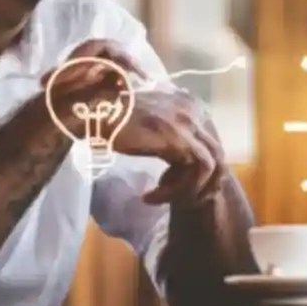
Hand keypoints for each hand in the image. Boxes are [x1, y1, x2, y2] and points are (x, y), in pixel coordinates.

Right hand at [41, 40, 225, 205]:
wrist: (89, 110)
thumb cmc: (108, 117)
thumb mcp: (146, 124)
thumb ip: (166, 134)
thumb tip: (178, 161)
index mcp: (188, 104)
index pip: (210, 143)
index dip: (198, 172)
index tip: (172, 185)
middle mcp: (193, 110)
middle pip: (217, 156)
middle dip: (201, 185)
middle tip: (177, 201)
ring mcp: (187, 123)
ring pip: (210, 167)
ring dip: (187, 191)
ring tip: (158, 199)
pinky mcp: (177, 139)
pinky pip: (196, 172)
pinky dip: (176, 191)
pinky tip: (149, 197)